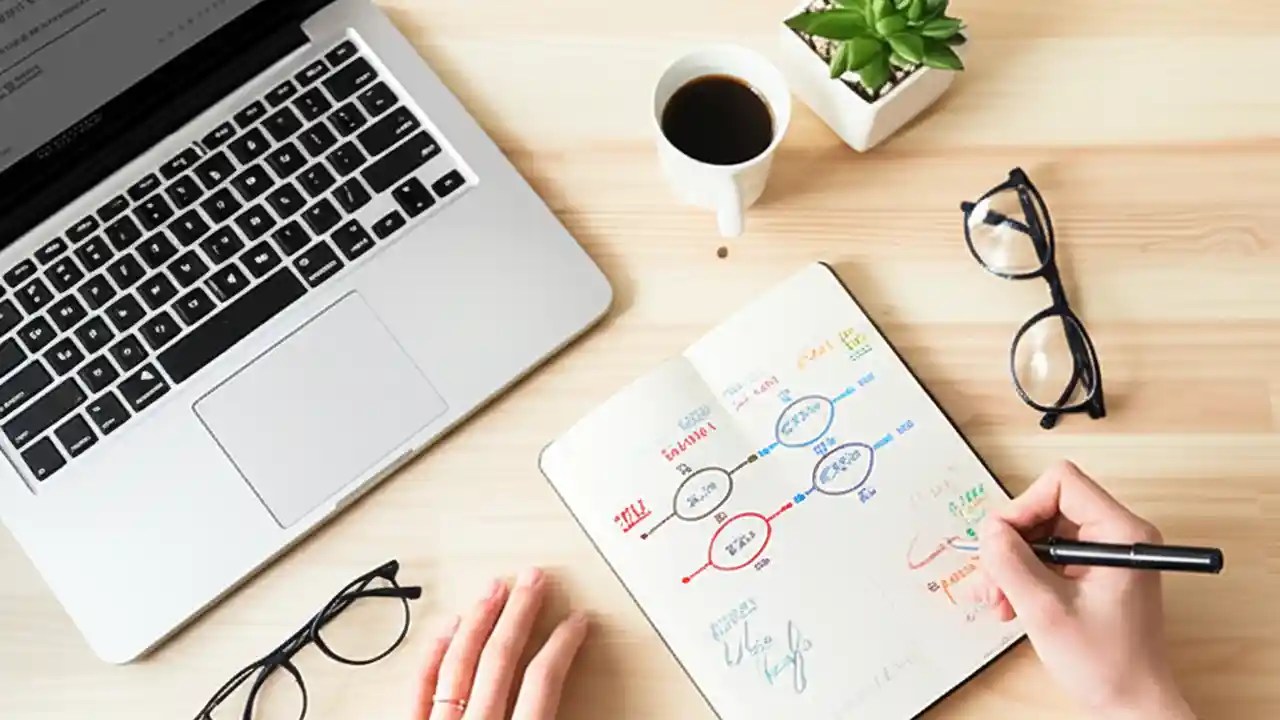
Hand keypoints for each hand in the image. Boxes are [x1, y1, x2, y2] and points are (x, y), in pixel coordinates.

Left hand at [415, 568, 588, 719]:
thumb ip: (558, 716)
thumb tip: (581, 699)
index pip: (542, 680)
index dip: (562, 644)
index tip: (575, 621)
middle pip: (501, 658)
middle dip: (520, 612)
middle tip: (533, 581)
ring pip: (460, 662)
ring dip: (480, 619)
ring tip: (494, 588)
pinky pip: (420, 685)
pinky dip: (435, 653)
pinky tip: (448, 626)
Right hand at [977, 461, 1194, 719]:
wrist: (1130, 705)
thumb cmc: (1108, 665)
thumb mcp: (1046, 611)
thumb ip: (1011, 563)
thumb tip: (988, 530)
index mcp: (1121, 534)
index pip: (1061, 483)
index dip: (1023, 507)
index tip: (1002, 541)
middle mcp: (1116, 536)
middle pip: (1045, 508)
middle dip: (1011, 544)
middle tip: (992, 580)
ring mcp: (1105, 554)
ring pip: (1040, 534)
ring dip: (1011, 565)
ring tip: (998, 600)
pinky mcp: (1093, 572)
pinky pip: (1047, 557)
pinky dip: (1023, 577)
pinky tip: (1010, 605)